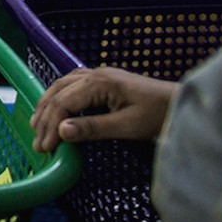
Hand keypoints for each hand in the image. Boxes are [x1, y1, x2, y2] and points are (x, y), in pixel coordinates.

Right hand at [31, 67, 178, 153]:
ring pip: (62, 85)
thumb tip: (61, 132)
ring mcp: (100, 75)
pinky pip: (72, 85)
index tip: (45, 147)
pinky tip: (56, 107)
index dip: (51, 125)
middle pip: (59, 92)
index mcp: (100, 82)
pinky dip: (59, 97)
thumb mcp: (128, 126)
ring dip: (48, 104)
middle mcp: (95, 74)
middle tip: (37, 142)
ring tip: (37, 125)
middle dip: (45, 116)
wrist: (183, 103)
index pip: (64, 102)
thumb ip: (93, 128)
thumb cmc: (159, 115)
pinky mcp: (105, 80)